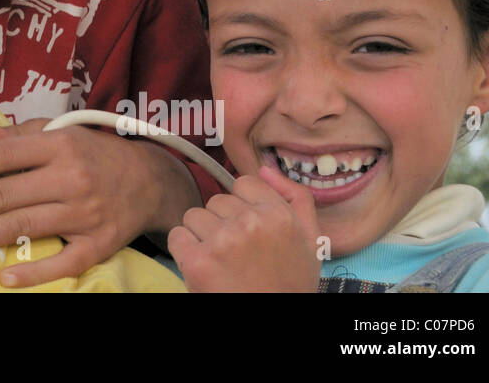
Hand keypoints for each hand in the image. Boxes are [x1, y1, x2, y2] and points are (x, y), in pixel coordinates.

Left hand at [0, 117, 196, 286]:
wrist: (151, 180)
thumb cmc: (92, 153)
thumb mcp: (57, 133)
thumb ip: (14, 134)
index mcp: (57, 145)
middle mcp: (70, 177)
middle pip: (2, 195)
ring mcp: (85, 213)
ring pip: (21, 227)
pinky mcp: (100, 245)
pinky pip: (63, 262)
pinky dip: (34, 271)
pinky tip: (2, 277)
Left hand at [167, 166, 320, 292]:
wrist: (276, 320)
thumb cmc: (290, 283)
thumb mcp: (310, 240)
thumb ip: (295, 198)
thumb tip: (264, 168)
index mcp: (278, 214)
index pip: (243, 183)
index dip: (243, 206)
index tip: (249, 229)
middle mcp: (250, 223)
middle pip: (217, 201)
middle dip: (223, 222)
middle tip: (238, 252)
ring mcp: (222, 241)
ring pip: (195, 216)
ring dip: (203, 235)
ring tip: (222, 260)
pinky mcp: (198, 261)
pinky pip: (177, 235)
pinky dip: (185, 250)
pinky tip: (204, 266)